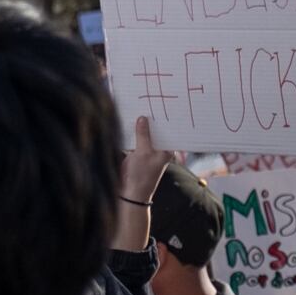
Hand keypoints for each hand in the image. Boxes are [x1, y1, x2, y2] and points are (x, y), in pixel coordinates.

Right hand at [115, 116, 165, 253]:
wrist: (129, 193)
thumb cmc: (142, 176)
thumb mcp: (143, 152)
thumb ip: (143, 134)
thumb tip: (143, 118)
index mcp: (166, 149)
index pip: (168, 130)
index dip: (165, 118)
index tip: (163, 104)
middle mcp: (158, 148)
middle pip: (155, 130)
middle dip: (151, 119)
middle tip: (148, 100)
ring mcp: (146, 150)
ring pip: (143, 133)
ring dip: (139, 125)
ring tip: (136, 105)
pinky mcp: (134, 152)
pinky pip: (133, 138)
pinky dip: (130, 131)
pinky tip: (126, 119)